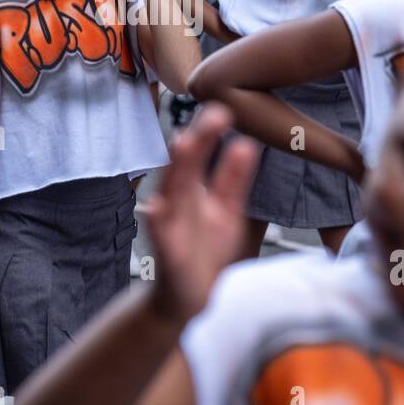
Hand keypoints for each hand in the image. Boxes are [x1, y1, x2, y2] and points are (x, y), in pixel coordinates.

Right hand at [143, 103, 260, 325]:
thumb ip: (232, 179)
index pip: (201, 154)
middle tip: (214, 112)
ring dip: (177, 168)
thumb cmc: (204, 251)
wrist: (188, 298)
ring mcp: (169, 226)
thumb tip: (246, 142)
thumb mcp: (226, 211)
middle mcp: (179, 202)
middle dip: (199, 140)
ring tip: (184, 143)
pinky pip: (160, 235)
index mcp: (194, 190)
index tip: (223, 107)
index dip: (210, 131)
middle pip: (186, 166)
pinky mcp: (166, 252)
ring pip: (172, 192)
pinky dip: (157, 221)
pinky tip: (158, 207)